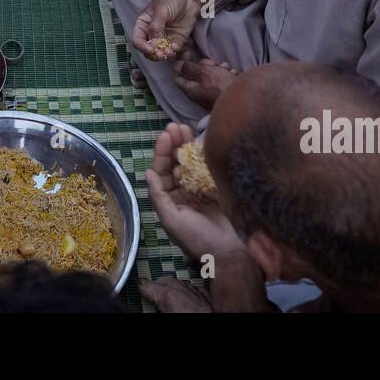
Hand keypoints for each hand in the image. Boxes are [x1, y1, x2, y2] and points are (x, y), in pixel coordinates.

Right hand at [132, 0, 207, 61]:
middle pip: (148, 49)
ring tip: (169, 53)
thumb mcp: (161, 10)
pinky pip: (173, 50)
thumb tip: (153, 43)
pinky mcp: (177, 40)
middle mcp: (152, 33)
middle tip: (160, 54)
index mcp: (143, 24)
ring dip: (164, 55)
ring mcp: (165, 37)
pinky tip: (176, 48)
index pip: (138, 39)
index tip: (150, 50)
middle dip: (153, 54)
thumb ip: (156, 26)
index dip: (142, 47)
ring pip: (160, 52)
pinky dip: (174, 52)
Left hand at [145, 124, 243, 261]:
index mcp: (171, 200)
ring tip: (186, 127)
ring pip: (192, 162)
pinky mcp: (220, 186)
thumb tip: (148, 172)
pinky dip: (205, 153)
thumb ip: (159, 196)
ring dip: (187, 144)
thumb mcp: (172, 220)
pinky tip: (202, 140)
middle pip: (176, 163)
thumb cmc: (198, 239)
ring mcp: (202, 188)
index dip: (162, 153)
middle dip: (174, 144)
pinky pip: (209, 166)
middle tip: (175, 126)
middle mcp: (184, 192)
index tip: (165, 135)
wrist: (231, 253)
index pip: (162, 171)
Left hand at [173, 58, 235, 110]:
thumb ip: (189, 68)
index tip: (189, 54)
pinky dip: (226, 74)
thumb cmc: (221, 86)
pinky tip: (232, 73)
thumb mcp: (204, 73)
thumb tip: (176, 65)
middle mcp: (199, 93)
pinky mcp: (223, 91)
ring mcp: (211, 93)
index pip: (178, 76)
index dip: (182, 63)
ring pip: (211, 74)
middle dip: (204, 65)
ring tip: (225, 68)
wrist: (245, 99)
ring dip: (218, 68)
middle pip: (196, 74)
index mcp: (191, 89)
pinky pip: (221, 79)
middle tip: (212, 64)